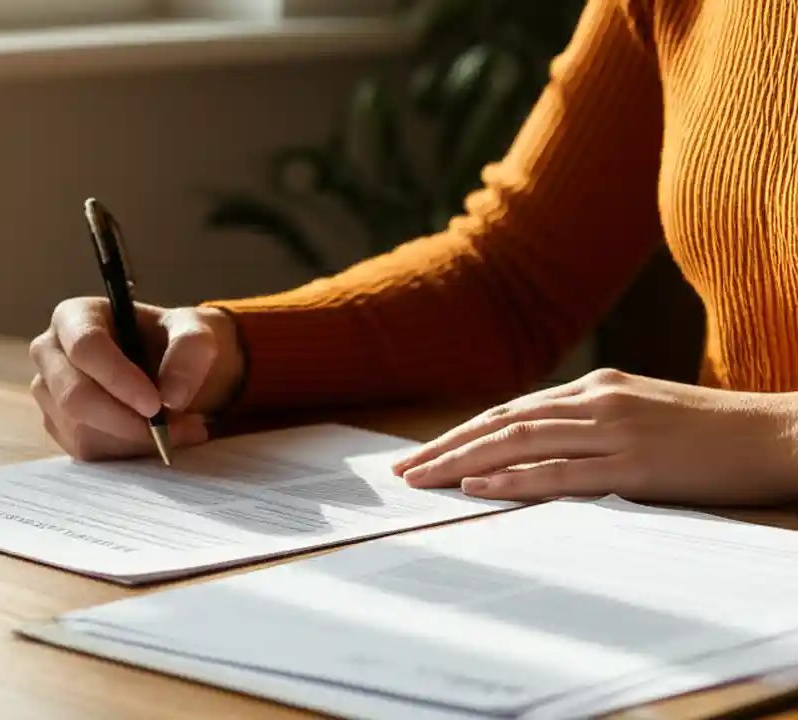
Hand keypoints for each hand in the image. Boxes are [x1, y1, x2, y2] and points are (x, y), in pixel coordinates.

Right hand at [29, 297, 244, 460]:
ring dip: (134, 439)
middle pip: (74, 395)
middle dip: (126, 420)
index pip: (85, 347)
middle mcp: (50, 352)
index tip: (156, 404)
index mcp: (75, 316)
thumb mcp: (195, 331)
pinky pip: (86, 450)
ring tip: (177, 431)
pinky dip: (126, 452)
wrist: (167, 368)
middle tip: (172, 429)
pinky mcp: (57, 426)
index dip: (118, 379)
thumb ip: (190, 351)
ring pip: (81, 429)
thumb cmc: (172, 341)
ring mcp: (49, 392)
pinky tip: (152, 437)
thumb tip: (172, 397)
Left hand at [392, 369, 797, 505]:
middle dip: (444, 448)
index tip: (422, 456)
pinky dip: (513, 480)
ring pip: (518, 443)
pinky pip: (561, 473)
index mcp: (595, 388)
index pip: (509, 412)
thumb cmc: (709, 432)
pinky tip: (477, 489)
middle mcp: (596, 401)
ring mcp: (615, 431)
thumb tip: (541, 447)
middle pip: (500, 423)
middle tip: (401, 472)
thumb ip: (590, 424)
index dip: (460, 434)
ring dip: (460, 462)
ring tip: (419, 482)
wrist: (777, 434)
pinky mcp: (636, 465)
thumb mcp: (640, 415)